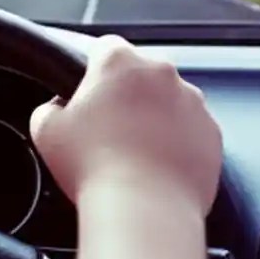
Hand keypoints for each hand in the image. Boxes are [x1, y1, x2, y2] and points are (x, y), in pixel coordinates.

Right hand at [29, 36, 221, 219]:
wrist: (144, 210)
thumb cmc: (94, 168)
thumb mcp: (47, 131)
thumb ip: (50, 108)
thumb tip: (58, 109)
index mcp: (120, 62)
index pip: (105, 47)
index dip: (94, 71)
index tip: (90, 94)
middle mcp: (162, 73)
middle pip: (142, 74)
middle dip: (128, 96)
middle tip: (110, 131)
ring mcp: (193, 102)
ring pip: (171, 102)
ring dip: (157, 119)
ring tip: (136, 154)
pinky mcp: (212, 132)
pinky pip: (193, 130)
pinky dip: (180, 143)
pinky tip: (160, 167)